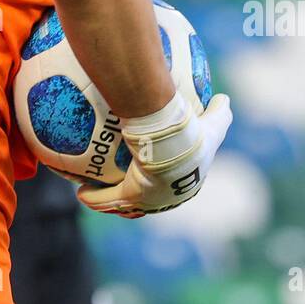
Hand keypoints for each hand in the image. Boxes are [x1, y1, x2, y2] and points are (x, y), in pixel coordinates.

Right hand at [78, 93, 231, 217]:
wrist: (177, 146)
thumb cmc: (194, 135)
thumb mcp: (213, 121)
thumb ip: (220, 111)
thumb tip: (223, 98)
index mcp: (186, 184)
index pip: (174, 186)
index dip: (164, 183)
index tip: (154, 173)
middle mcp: (167, 199)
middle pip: (148, 201)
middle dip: (137, 197)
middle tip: (126, 184)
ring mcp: (148, 202)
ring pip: (124, 205)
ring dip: (110, 202)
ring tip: (95, 192)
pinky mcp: (130, 198)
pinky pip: (106, 200)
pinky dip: (94, 198)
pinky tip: (81, 192)